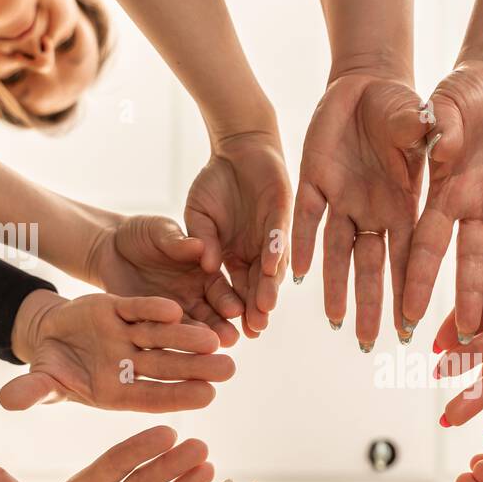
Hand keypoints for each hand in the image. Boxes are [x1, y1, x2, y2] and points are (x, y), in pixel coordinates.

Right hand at [3, 291, 234, 412]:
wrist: (48, 335)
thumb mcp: (42, 381)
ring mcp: (129, 337)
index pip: (155, 396)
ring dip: (189, 338)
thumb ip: (33, 391)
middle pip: (169, 367)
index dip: (180, 395)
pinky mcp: (121, 310)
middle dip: (198, 368)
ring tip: (217, 339)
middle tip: (229, 369)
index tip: (208, 396)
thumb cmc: (51, 369)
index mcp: (119, 392)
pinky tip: (177, 309)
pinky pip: (140, 309)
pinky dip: (155, 309)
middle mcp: (131, 365)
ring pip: (163, 338)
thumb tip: (6, 402)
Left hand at [85, 214, 243, 348]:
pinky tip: (174, 353)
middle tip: (232, 340)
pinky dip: (167, 344)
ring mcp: (173, 314)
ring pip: (189, 330)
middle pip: (212, 316)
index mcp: (205, 274)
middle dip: (221, 327)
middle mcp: (195, 298)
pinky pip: (160, 335)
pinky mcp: (149, 324)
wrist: (108, 249)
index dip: (229, 300)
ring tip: (209, 351)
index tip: (236, 310)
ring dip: (199, 341)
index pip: (221, 290)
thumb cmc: (140, 233)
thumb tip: (199, 245)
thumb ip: (176, 241)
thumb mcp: (158, 231)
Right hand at [185, 132, 292, 338]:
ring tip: (264, 309)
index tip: (226, 334)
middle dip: (256, 309)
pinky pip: (280, 236)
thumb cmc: (215, 184)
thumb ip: (201, 240)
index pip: (234, 291)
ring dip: (269, 288)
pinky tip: (270, 268)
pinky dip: (274, 251)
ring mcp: (272, 236)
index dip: (231, 311)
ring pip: (273, 268)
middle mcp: (257, 254)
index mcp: (235, 259)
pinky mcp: (284, 215)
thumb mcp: (198, 216)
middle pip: (257, 287)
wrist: (238, 148)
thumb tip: (203, 266)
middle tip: (253, 331)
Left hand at [292, 74, 428, 346]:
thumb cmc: (401, 104)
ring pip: (338, 252)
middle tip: (369, 343)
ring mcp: (342, 200)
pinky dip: (304, 244)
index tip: (411, 322)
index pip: (409, 253)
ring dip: (336, 287)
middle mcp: (374, 210)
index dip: (410, 287)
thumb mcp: (416, 116)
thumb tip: (440, 133)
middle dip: (371, 304)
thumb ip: (424, 131)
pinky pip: (306, 218)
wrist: (364, 86)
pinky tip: (298, 274)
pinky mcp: (312, 181)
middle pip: (372, 266)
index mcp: (405, 202)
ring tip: (335, 322)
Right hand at [403, 58, 482, 340]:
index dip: (420, 278)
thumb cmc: (463, 91)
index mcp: (447, 192)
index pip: (429, 243)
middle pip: (473, 259)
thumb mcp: (444, 105)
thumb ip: (440, 129)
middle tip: (469, 335)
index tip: (409, 313)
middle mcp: (478, 205)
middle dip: (470, 296)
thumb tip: (439, 150)